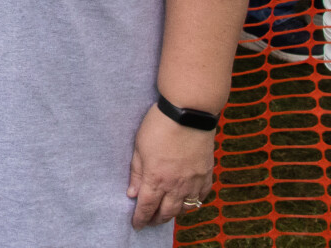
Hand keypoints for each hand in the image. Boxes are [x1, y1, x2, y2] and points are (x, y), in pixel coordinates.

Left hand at [127, 105, 214, 228]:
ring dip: (175, 213)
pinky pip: (202, 197)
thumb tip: (132, 194)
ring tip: (166, 213)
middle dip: (157, 219)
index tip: (136, 225)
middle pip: (167, 212)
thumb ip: (137, 173)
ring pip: (185, 208)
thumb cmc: (159, 126)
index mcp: (157, 179)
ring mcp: (194, 181)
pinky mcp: (207, 174)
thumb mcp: (139, 148)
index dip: (141, 218)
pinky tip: (187, 202)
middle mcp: (177, 185)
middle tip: (150, 221)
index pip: (147, 207)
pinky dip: (193, 203)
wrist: (188, 114)